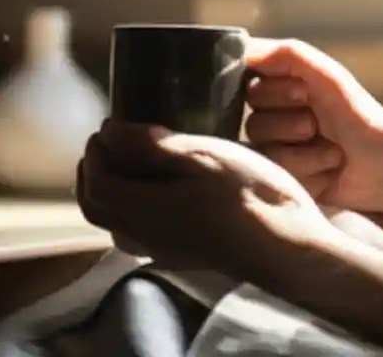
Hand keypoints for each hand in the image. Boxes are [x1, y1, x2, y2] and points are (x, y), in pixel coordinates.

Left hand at [77, 119, 334, 279]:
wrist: (289, 248)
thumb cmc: (251, 196)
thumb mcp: (204, 155)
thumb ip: (152, 144)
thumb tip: (109, 132)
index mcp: (143, 209)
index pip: (95, 181)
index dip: (95, 151)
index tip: (108, 125)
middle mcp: (144, 236)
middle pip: (97, 207)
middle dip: (94, 172)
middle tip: (109, 143)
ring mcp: (164, 251)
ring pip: (116, 224)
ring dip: (111, 193)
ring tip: (131, 164)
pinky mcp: (185, 256)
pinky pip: (139, 235)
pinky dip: (133, 209)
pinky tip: (160, 193)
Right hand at [244, 39, 382, 213]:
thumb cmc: (358, 115)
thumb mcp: (327, 75)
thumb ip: (287, 55)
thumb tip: (244, 52)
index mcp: (278, 89)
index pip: (247, 87)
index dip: (276, 93)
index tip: (304, 94)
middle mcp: (271, 120)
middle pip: (253, 123)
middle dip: (293, 125)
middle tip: (319, 125)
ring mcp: (274, 153)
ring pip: (265, 154)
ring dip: (306, 153)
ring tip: (331, 151)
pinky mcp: (283, 183)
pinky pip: (279, 179)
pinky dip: (310, 174)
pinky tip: (328, 172)